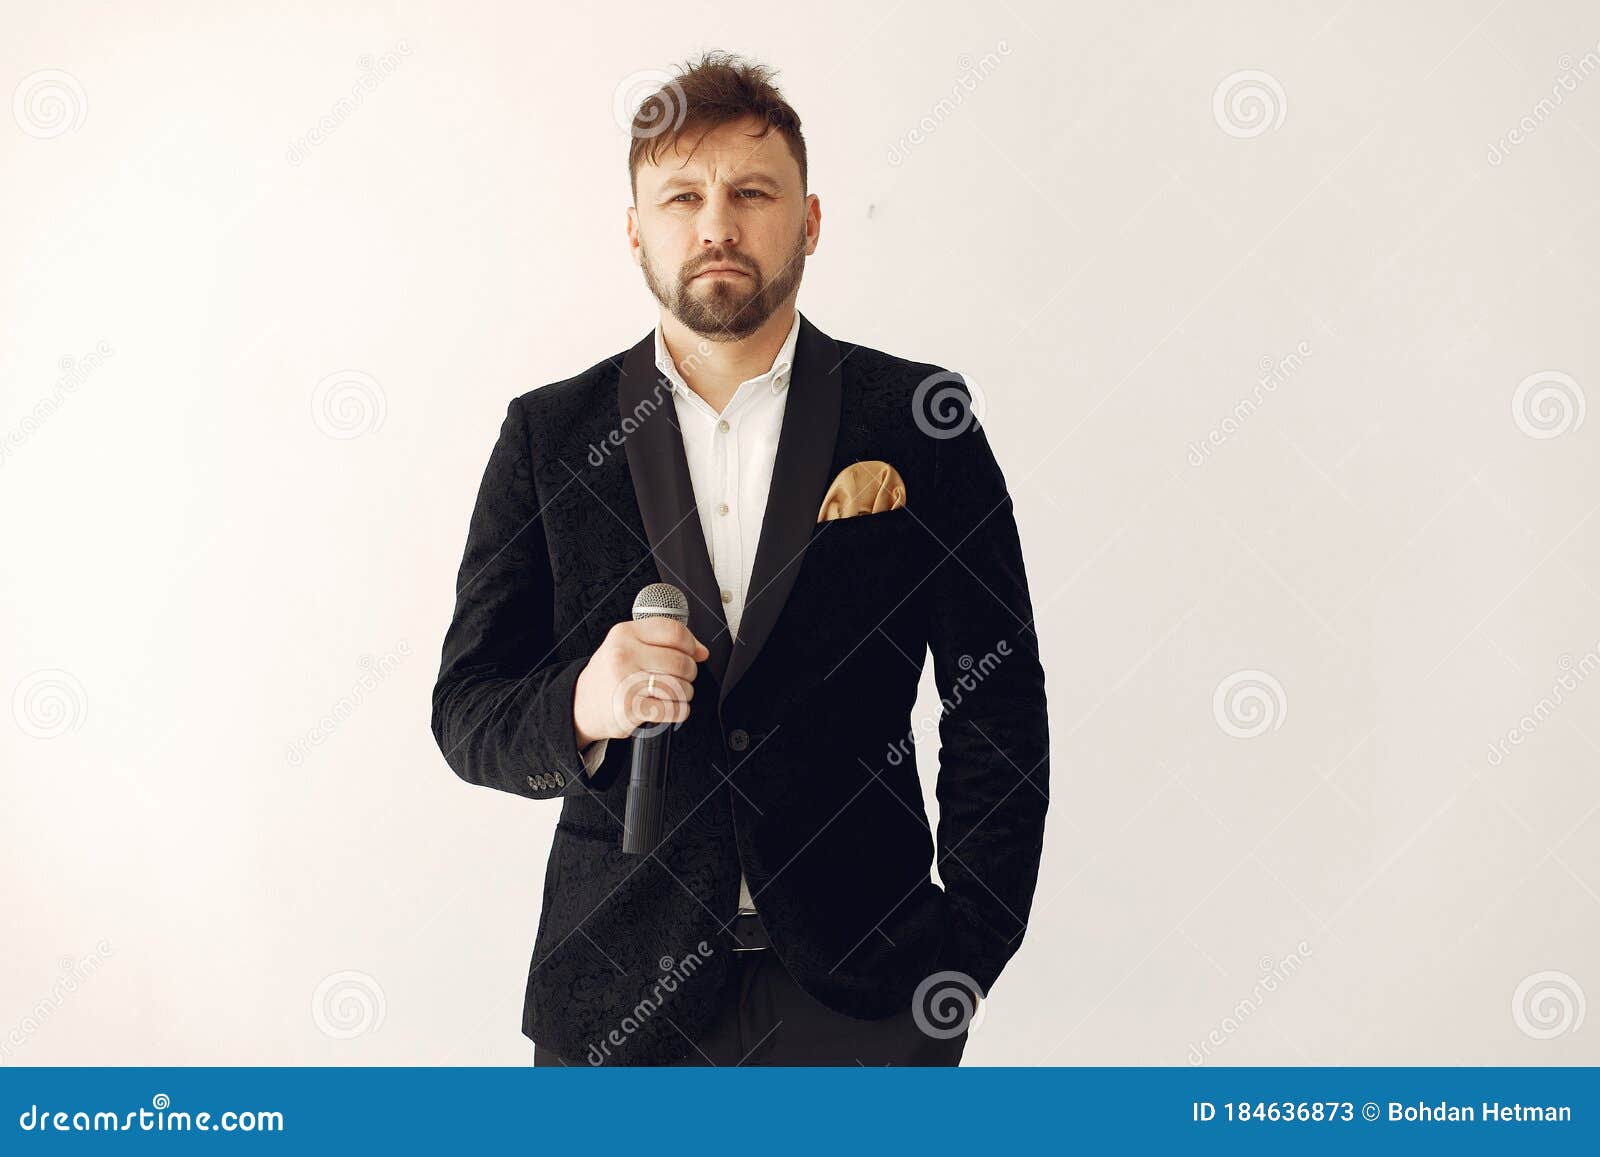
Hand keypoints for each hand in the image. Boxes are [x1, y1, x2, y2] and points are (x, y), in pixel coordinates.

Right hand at [572, 617, 708, 745]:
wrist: (581, 704)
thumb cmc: (611, 674)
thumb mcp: (629, 646)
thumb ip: (664, 642)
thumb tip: (701, 651)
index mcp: (625, 633)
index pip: (674, 631)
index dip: (691, 644)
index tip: (693, 653)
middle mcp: (624, 655)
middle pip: (681, 661)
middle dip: (689, 672)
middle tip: (681, 677)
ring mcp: (626, 682)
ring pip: (679, 686)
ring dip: (684, 693)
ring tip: (673, 693)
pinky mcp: (630, 709)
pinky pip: (673, 709)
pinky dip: (678, 710)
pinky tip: (668, 707)